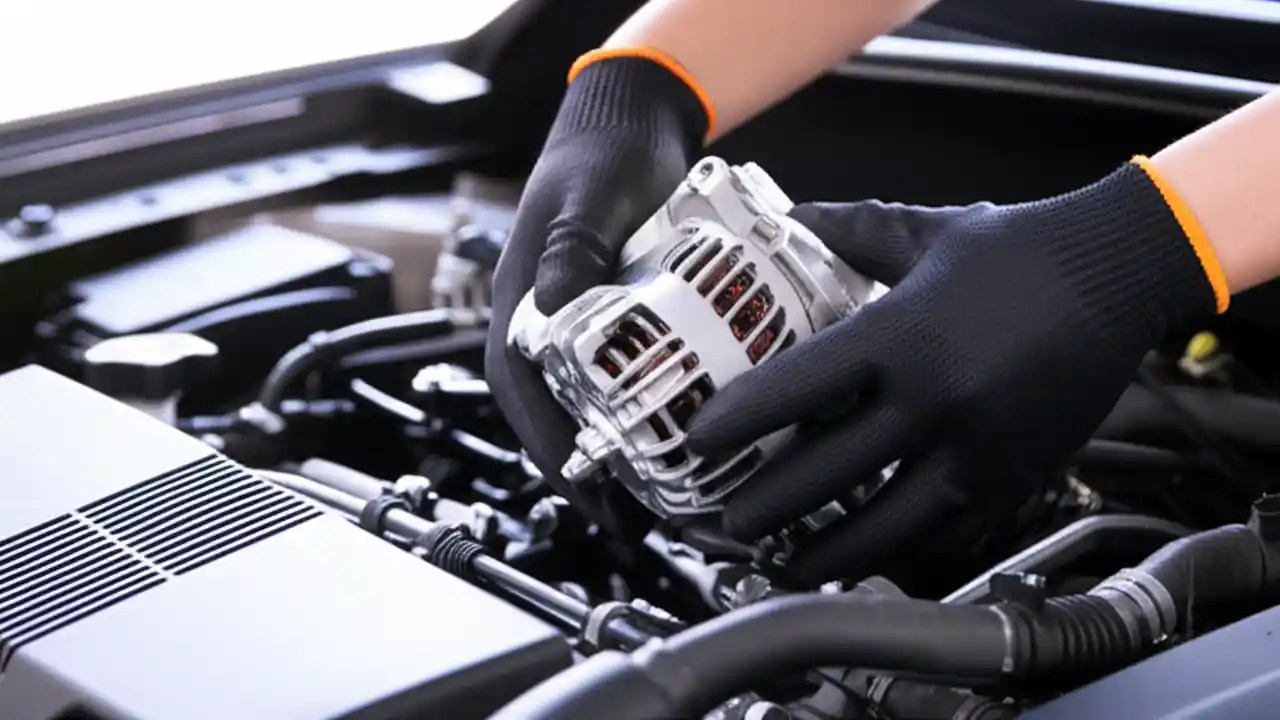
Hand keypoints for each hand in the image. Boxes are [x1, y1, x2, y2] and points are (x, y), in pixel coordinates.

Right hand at [486, 55, 706, 531]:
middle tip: (631, 514)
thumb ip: (575, 243)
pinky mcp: (610, 317)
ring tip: (654, 491)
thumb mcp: (590, 197)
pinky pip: (614, 377)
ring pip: (581, 402)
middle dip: (584, 470)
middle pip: (550, 412)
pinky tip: (673, 431)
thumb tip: (559, 302)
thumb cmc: (600, 154)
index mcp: (521, 301)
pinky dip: (638, 412)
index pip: (519, 392)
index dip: (550, 449)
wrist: (629, 123)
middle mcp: (542, 320)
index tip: (588, 493)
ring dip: (611, 449)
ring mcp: (575, 322)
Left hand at [687, 162, 1221, 584]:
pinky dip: (899, 551)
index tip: (699, 440)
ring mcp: (979, 447)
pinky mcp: (1015, 476)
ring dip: (827, 551)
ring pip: (887, 525)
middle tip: (728, 521)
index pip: (799, 387)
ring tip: (785, 564)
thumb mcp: (927, 232)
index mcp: (905, 334)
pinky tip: (866, 557)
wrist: (1124, 273)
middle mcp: (937, 398)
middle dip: (768, 506)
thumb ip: (852, 230)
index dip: (741, 420)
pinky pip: (946, 533)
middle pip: (829, 473)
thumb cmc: (1023, 249)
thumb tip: (793, 220)